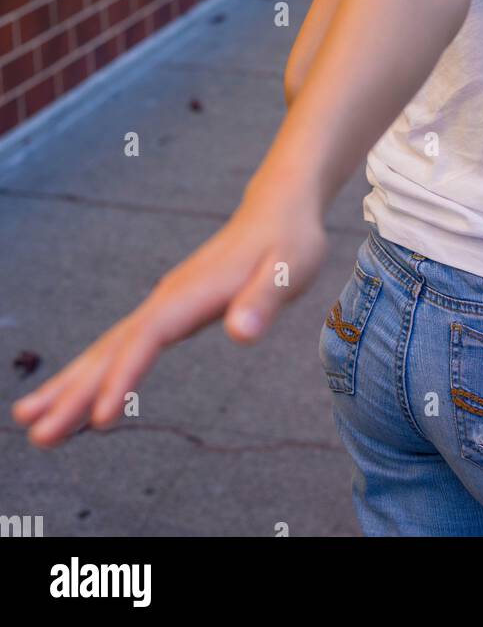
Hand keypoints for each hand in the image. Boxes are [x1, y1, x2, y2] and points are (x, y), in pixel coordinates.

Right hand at [10, 180, 328, 447]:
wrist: (277, 210)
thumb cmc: (289, 243)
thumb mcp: (290, 270)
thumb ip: (265, 301)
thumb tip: (243, 334)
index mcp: (191, 293)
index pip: (148, 339)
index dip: (123, 377)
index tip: (99, 418)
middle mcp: (166, 299)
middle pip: (112, 347)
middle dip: (74, 391)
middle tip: (36, 435)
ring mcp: (162, 306)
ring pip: (108, 348)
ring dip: (70, 383)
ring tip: (28, 420)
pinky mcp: (166, 314)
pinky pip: (121, 348)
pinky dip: (94, 373)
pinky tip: (75, 400)